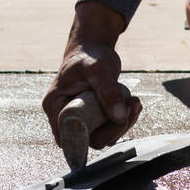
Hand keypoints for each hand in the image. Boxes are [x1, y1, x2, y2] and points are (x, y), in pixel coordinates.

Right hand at [42, 2, 140, 148]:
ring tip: (133, 101)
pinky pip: (109, 130)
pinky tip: (132, 103)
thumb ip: (108, 92)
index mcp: (55, 105)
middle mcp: (64, 116)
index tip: (113, 125)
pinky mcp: (93, 120)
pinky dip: (124, 121)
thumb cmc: (91, 56)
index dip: (89, 140)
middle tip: (131, 105)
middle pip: (88, 141)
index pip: (66, 137)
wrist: (93, 49)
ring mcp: (80, 120)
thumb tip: (120, 117)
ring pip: (102, 137)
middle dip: (114, 128)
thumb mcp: (100, 70)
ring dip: (123, 125)